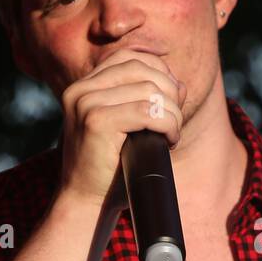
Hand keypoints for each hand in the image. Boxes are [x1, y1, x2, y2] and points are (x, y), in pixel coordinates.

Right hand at [56, 48, 185, 206]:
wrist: (86, 202)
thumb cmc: (111, 168)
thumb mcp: (129, 127)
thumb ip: (148, 101)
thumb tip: (180, 84)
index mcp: (85, 86)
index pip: (131, 58)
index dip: (161, 74)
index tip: (172, 103)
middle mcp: (81, 89)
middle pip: (143, 70)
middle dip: (170, 95)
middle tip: (175, 124)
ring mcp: (86, 103)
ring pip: (149, 90)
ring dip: (172, 114)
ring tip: (171, 136)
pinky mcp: (95, 121)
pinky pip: (147, 111)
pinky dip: (168, 125)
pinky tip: (169, 141)